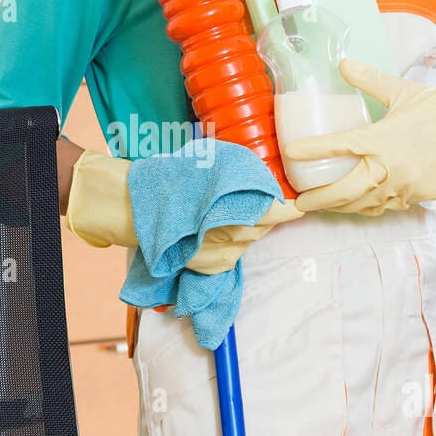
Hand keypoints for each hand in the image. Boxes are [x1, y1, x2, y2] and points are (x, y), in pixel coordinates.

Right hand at [66, 149, 304, 268]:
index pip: (271, 211)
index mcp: (228, 208)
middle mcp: (227, 235)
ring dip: (249, 228)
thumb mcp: (208, 168)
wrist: (135, 208)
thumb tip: (265, 184)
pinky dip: (234, 242)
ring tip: (230, 212)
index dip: (288, 209)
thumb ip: (239, 178)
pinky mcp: (211, 267)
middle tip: (262, 200)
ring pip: (250, 241)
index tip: (300, 205)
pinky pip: (235, 254)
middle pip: (263, 227)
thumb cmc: (170, 181)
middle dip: (267, 215)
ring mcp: (219, 255)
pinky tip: (218, 229)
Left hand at [285, 60, 435, 215]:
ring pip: (361, 204)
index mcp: (380, 138)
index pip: (336, 145)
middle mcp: (386, 166)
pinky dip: (365, 208)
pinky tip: (355, 206)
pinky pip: (382, 207)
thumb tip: (343, 64)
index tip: (290, 153)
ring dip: (338, 207)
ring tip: (321, 206)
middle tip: (299, 202)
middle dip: (317, 199)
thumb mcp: (403, 91)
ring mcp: (400, 186)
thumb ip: (370, 80)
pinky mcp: (413, 197)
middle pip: (342, 190)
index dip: (310, 149)